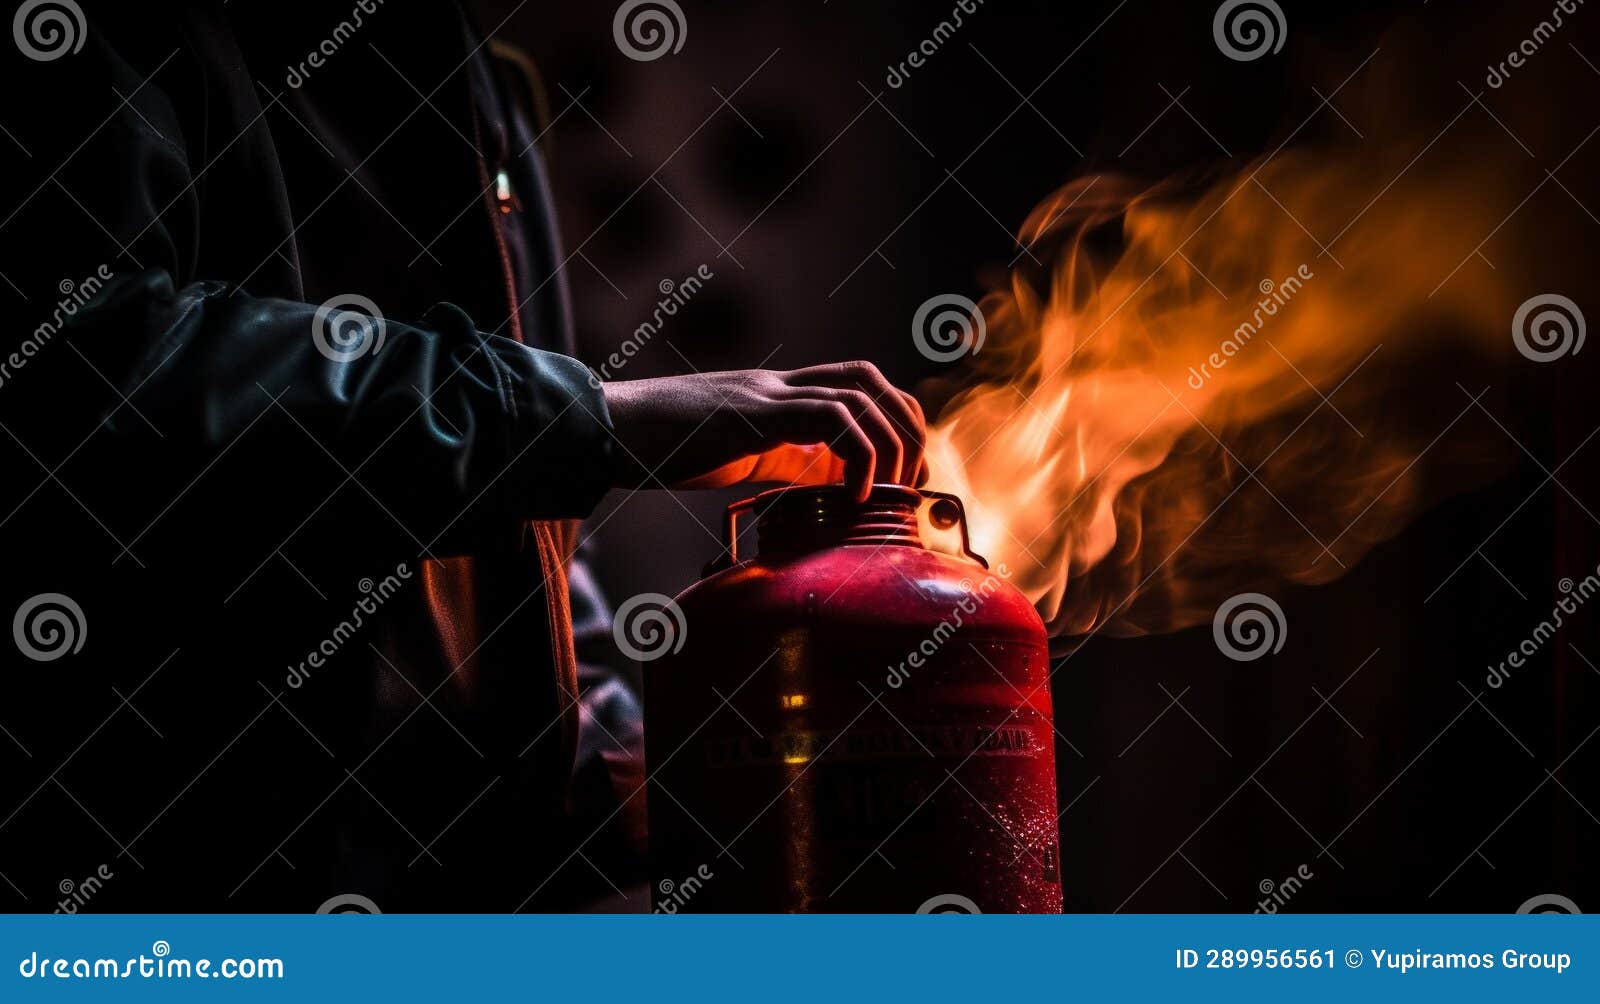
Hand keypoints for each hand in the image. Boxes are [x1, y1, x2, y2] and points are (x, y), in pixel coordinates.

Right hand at [601, 362, 926, 500]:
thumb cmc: (658, 448)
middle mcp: (778, 385)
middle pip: (872, 379)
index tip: (901, 472)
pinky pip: (829, 419)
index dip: (893, 419)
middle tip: (909, 482)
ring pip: (859, 395)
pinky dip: (856, 455)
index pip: (859, 383)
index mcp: (776, 394)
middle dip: (905, 429)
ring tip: (886, 491)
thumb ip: (781, 461)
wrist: (603, 430)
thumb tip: (826, 489)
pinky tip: (849, 495)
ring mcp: (765, 395)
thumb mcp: (736, 456)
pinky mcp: (752, 414)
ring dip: (888, 445)